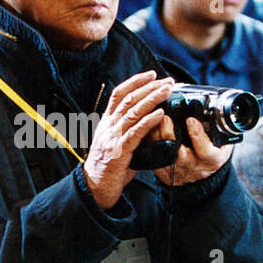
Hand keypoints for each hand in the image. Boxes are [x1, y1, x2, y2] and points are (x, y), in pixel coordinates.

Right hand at [83, 71, 172, 208]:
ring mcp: (112, 137)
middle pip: (129, 99)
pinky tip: (160, 114)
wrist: (94, 188)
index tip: (152, 74)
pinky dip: (148, 122)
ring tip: (167, 91)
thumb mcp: (118, 144)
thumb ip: (132, 133)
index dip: (135, 81)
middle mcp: (108, 126)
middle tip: (168, 80)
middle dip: (150, 87)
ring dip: (152, 99)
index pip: (119, 94)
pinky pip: (135, 133)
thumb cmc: (109, 168)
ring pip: (133, 112)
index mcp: (107, 122)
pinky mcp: (118, 151)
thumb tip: (153, 126)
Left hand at [154, 116, 233, 187]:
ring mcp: (176, 170)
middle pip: (178, 153)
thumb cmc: (212, 155)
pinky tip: (147, 130)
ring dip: (156, 137)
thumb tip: (218, 109)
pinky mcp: (163, 170)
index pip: (205, 149)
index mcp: (211, 159)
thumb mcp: (224, 146)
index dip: (197, 135)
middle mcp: (193, 166)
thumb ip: (222, 131)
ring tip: (153, 120)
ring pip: (163, 154)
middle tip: (165, 117)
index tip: (191, 120)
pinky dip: (149, 143)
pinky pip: (153, 157)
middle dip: (169, 134)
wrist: (200, 179)